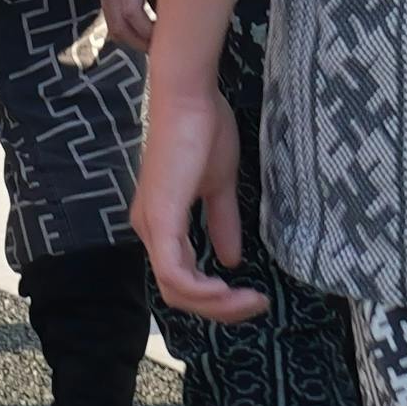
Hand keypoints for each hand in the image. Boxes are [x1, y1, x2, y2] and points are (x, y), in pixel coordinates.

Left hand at [91, 0, 166, 59]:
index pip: (116, 13)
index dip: (135, 30)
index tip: (157, 37)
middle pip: (116, 27)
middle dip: (139, 43)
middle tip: (164, 50)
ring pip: (122, 27)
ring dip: (145, 41)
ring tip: (168, 48)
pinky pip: (133, 17)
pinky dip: (149, 31)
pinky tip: (164, 36)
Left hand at [133, 69, 265, 322]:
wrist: (192, 97)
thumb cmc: (203, 130)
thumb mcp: (219, 185)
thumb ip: (222, 221)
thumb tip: (232, 260)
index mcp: (162, 222)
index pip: (181, 279)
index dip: (215, 297)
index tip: (253, 295)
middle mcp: (150, 229)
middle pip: (177, 293)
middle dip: (219, 309)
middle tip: (256, 304)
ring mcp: (153, 225)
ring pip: (176, 289)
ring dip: (215, 303)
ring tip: (249, 299)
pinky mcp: (161, 218)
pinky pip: (175, 272)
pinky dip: (201, 289)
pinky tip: (228, 288)